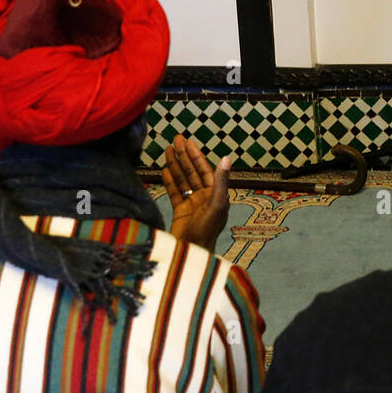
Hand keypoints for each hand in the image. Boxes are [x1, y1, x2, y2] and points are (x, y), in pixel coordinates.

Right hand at [161, 134, 231, 250]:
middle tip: (175, 140)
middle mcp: (204, 197)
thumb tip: (227, 158)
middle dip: (184, 156)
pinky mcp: (180, 212)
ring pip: (183, 180)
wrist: (191, 253)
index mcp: (216, 194)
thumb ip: (221, 181)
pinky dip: (170, 181)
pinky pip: (175, 192)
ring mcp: (192, 204)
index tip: (187, 142)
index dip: (196, 155)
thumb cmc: (207, 232)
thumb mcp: (216, 204)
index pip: (204, 169)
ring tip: (167, 150)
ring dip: (176, 165)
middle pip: (192, 172)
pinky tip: (164, 170)